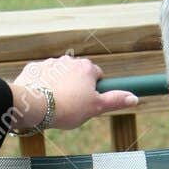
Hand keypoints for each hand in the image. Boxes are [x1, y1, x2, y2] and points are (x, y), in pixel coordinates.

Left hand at [13, 54, 139, 130]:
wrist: (34, 106)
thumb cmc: (67, 107)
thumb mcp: (96, 107)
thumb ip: (115, 101)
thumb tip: (134, 98)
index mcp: (86, 68)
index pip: (97, 75)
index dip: (94, 90)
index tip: (88, 101)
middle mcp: (69, 61)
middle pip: (77, 74)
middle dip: (76, 87)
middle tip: (72, 106)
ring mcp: (50, 63)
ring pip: (59, 75)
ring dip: (59, 86)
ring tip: (55, 104)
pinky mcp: (34, 69)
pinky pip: (42, 77)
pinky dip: (43, 85)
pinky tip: (41, 98)